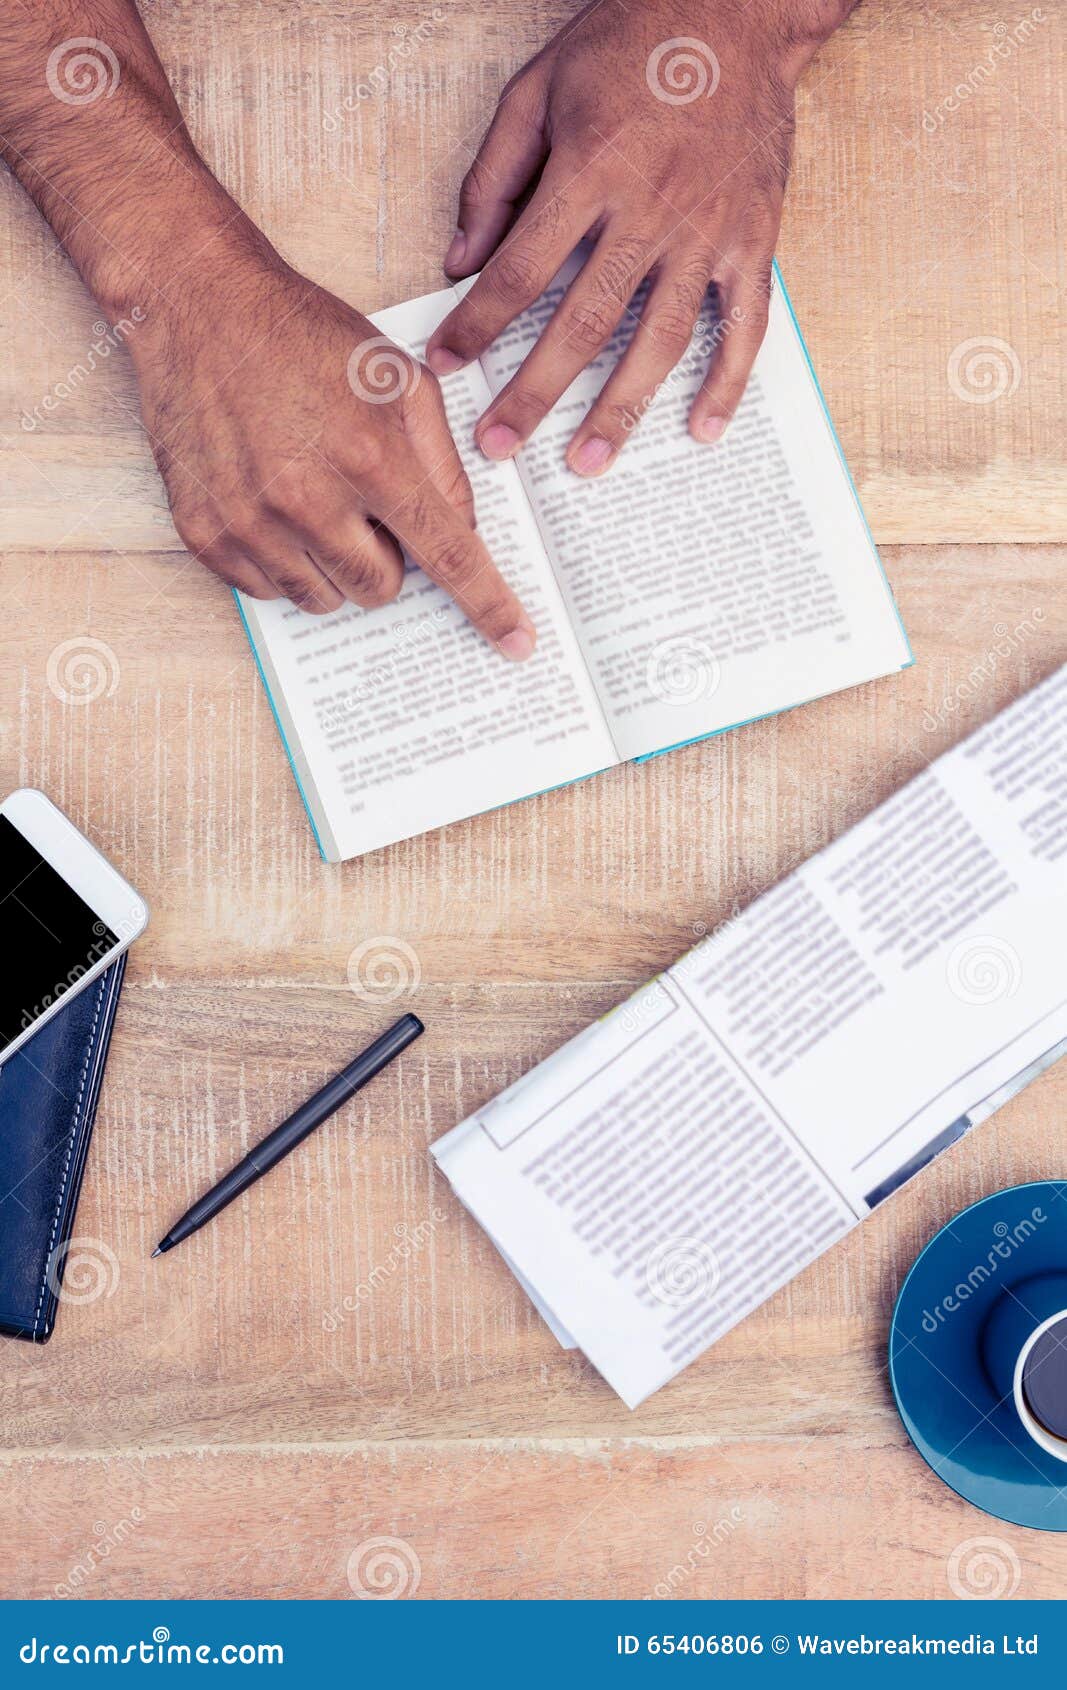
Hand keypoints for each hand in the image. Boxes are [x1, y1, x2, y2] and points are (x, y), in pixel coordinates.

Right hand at [128, 236, 535, 654]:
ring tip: (313, 499)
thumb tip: (464, 531)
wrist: (197, 305)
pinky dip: (282, 563)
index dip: (486, 602)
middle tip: (362, 502)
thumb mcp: (397, 377)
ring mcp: (249, 522)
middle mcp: (307, 499)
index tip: (516, 642)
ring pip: (323, 600)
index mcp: (368, 455)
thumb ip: (441, 459)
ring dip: (333, 565)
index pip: (445, 553)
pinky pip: (267, 592)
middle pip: (380, 588)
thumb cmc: (302, 334)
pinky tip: (272, 505)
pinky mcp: (205, 532)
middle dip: (386, 557)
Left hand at [427, 0, 851, 472]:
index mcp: (589, 170)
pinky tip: (700, 430)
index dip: (476, 325)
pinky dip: (726, 382)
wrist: (736, 4)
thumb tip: (461, 259)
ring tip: (589, 461)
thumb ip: (495, 176)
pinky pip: (743, 325)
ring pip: (659, 339)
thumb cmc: (631, 40)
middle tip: (500, 447)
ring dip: (621, 408)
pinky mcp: (753, 239)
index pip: (518, 271)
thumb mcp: (539, 87)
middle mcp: (649, 211)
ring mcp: (707, 232)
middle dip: (534, 393)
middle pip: (582, 323)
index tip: (445, 367)